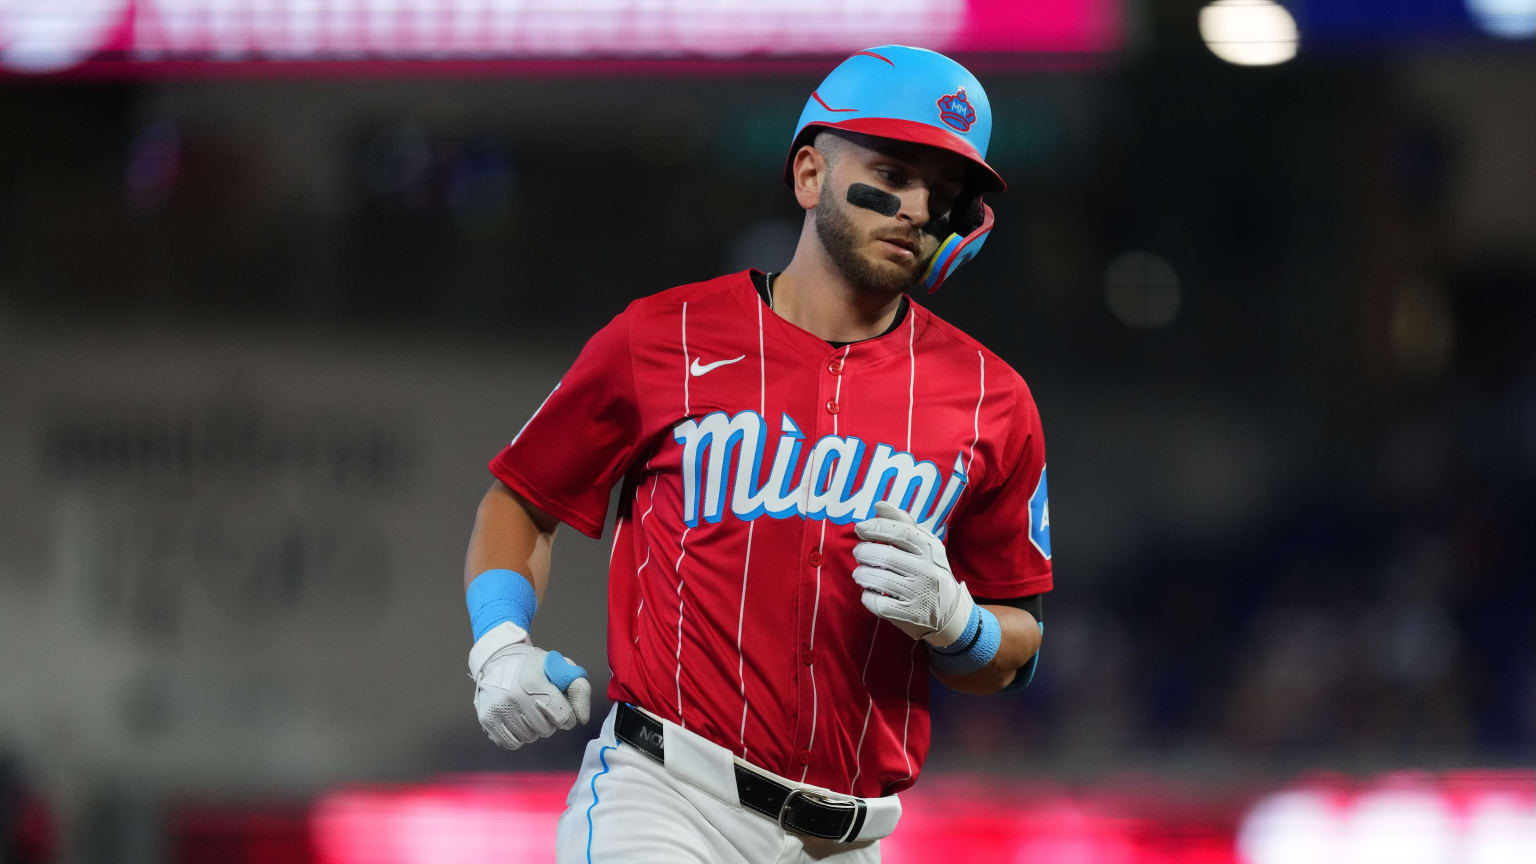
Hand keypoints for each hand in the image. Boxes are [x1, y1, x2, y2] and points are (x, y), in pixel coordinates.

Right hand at [468, 621, 591, 749]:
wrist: (498, 659)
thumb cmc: (535, 667)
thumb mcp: (561, 668)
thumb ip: (579, 690)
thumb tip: (581, 719)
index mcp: (536, 682)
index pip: (564, 717)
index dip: (568, 716)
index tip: (562, 708)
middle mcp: (514, 696)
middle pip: (546, 730)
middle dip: (549, 721)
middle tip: (541, 706)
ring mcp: (498, 708)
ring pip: (529, 738)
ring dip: (533, 729)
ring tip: (527, 711)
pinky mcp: (486, 718)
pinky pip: (511, 743)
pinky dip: (517, 736)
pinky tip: (516, 720)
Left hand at [852, 501, 975, 646]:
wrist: (951, 615)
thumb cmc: (932, 573)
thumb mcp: (926, 547)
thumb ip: (903, 523)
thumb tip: (879, 505)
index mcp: (932, 551)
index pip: (902, 533)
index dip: (877, 528)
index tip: (860, 528)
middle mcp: (928, 572)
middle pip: (886, 556)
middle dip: (864, 552)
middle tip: (859, 553)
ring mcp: (920, 595)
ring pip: (878, 580)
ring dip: (861, 574)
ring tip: (861, 573)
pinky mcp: (910, 616)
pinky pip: (878, 603)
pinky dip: (868, 596)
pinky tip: (871, 592)